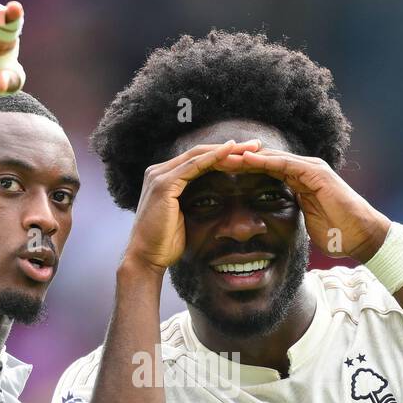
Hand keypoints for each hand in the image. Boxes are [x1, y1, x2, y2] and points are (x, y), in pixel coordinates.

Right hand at [123, 140, 263, 270]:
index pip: (198, 160)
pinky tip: (231, 152)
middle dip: (230, 148)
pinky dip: (213, 158)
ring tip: (251, 147)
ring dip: (227, 150)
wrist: (147, 258)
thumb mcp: (183, 216)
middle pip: (200, 152)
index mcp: (164, 178)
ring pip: (199, 155)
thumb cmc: (166, 243)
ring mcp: (159, 176)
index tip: (249, 154)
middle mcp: (159, 171)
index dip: (224, 155)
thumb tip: (214, 200)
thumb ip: (193, 201)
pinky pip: (194, 166)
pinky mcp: (164, 185)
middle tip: (256, 144)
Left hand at [216, 150, 390, 263]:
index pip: (266, 170)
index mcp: (300, 180)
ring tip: (224, 155)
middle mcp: (304, 169)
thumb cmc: (337, 232)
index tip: (220, 170)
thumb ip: (293, 211)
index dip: (243, 169)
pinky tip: (247, 159)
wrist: (361, 235)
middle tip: (214, 157)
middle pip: (266, 159)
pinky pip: (286, 165)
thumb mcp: (306, 220)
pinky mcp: (316, 174)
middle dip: (240, 158)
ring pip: (272, 158)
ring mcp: (311, 169)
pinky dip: (265, 161)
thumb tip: (277, 219)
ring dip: (247, 156)